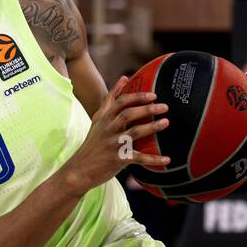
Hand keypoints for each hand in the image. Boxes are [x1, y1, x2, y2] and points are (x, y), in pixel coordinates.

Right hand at [64, 76, 169, 192]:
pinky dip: (154, 159)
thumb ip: (110, 100)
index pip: (119, 102)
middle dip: (146, 109)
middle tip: (163, 106)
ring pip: (133, 133)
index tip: (152, 94)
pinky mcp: (118, 159)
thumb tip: (124, 78)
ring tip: (166, 122)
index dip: (136, 97)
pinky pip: (139, 158)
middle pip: (127, 115)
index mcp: (104, 119)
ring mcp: (113, 144)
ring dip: (151, 128)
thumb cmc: (93, 143)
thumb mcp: (98, 119)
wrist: (80, 169)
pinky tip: (167, 159)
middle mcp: (108, 129)